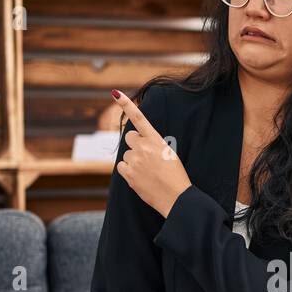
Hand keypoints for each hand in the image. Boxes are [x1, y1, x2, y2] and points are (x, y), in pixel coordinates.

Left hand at [111, 89, 191, 217]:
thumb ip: (152, 145)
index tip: (115, 93)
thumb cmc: (176, 176)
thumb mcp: (169, 153)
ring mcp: (135, 160)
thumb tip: (134, 142)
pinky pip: (121, 167)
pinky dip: (128, 171)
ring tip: (148, 172)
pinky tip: (140, 178)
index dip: (126, 104)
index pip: (139, 118)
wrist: (176, 197)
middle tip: (146, 156)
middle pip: (129, 138)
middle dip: (135, 144)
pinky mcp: (128, 174)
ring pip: (127, 154)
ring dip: (133, 161)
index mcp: (156, 140)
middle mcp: (144, 147)